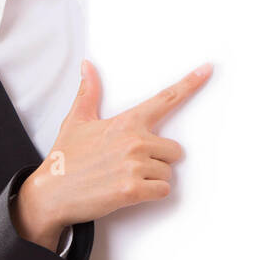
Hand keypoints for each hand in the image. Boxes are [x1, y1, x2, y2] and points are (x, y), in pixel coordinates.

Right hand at [13, 59, 212, 248]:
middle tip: (131, 164)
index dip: (190, 84)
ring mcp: (134, 166)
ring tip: (124, 178)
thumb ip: (88, 92)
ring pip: (168, 172)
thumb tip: (87, 65)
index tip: (208, 69)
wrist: (50, 194)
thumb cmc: (65, 159)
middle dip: (159, 159)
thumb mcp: (76, 121)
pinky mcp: (133, 190)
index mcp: (126, 122)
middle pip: (175, 150)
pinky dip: (151, 194)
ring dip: (153, 179)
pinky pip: (162, 190)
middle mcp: (135, 140)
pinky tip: (129, 192)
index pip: (165, 99)